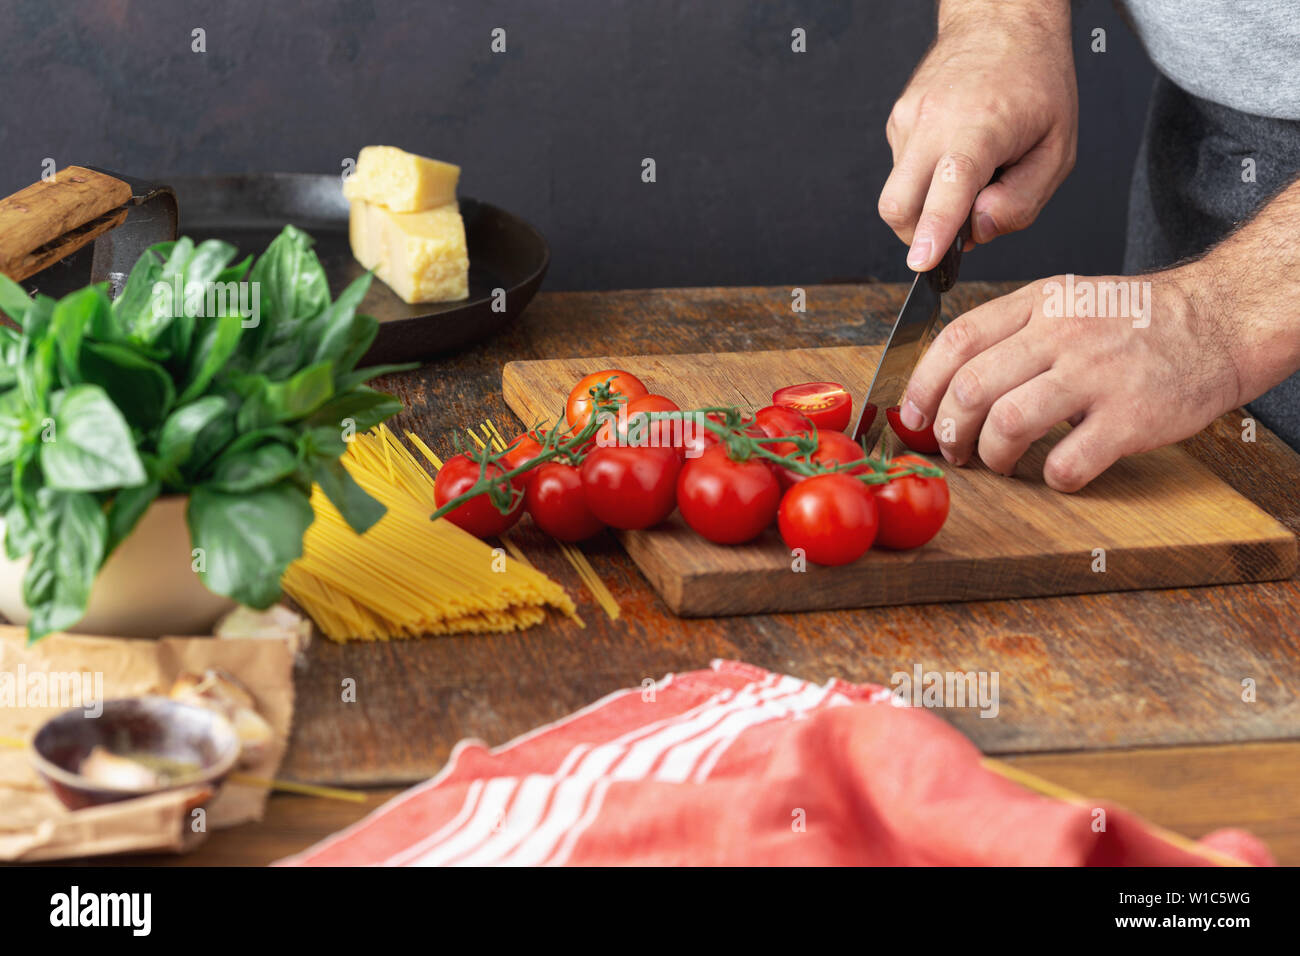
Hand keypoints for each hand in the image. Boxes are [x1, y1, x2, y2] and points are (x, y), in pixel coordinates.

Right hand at [879, 1, 1076, 269]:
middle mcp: (935, 121)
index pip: (950, 185)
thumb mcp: (1058, 150)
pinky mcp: (897, 120)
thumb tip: (978, 232)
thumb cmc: (1035, 83)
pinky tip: (954, 155)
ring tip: (967, 175)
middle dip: (918, 235)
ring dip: (927, 204)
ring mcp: (909, 119)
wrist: (1001, 20)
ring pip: (898, 193)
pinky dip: (925, 180)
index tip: (922, 260)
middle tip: (954, 229)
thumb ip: (1022, 202)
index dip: (934, 229)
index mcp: (982, 126)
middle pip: (899, 204)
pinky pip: (903, 171)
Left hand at [898, 266, 1244, 490]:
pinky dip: (1051, 478)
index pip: (956, 341)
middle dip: (948, 430)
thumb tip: (946, 379)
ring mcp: (1097, 375)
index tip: (911, 416)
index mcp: (1040, 304)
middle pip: (971, 386)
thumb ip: (1011, 332)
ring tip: (998, 462)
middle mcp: (1062, 333)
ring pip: (1007, 423)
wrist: (1219, 321)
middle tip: (954, 450)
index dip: (922, 386)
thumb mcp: (1066, 300)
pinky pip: (1066, 462)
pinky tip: (1057, 472)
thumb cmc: (1134, 321)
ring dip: (991, 455)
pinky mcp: (1130, 418)